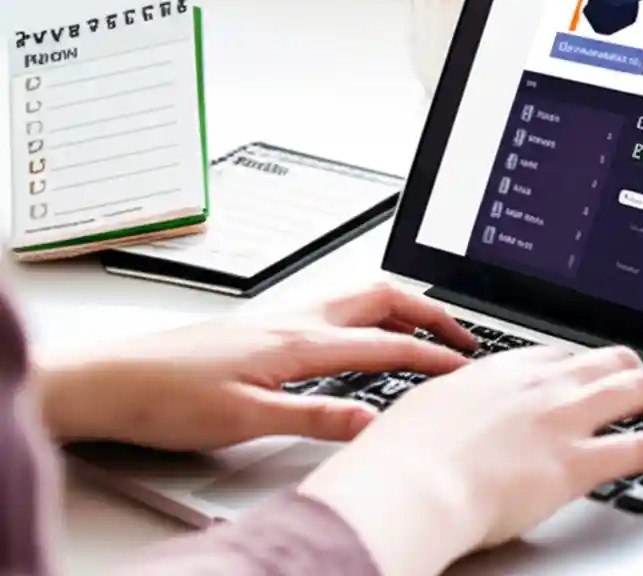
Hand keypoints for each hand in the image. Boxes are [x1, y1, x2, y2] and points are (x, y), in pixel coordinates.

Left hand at [35, 283, 475, 449]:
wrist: (105, 380)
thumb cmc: (162, 397)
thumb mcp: (245, 418)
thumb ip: (316, 416)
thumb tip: (373, 419)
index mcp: (298, 341)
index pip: (385, 344)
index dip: (433, 357)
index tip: (466, 369)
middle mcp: (293, 318)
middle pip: (382, 298)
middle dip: (430, 311)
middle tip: (462, 335)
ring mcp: (278, 316)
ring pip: (358, 295)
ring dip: (401, 306)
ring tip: (426, 328)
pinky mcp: (263, 324)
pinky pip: (335, 305)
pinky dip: (370, 312)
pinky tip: (363, 334)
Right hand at [299, 345, 642, 575]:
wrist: (406, 486)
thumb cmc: (401, 458)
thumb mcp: (423, 409)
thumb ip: (451, 406)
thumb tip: (449, 414)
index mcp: (501, 370)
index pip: (561, 355)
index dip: (587, 366)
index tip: (595, 377)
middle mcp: (539, 385)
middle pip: (608, 359)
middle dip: (634, 371)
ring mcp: (562, 419)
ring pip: (636, 388)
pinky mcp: (576, 462)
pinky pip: (641, 448)